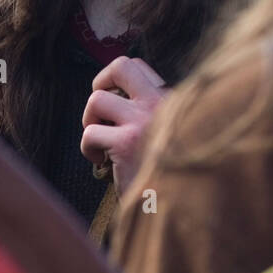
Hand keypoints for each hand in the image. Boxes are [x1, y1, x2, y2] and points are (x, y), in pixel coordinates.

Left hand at [81, 56, 168, 191]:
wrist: (184, 207)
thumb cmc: (174, 175)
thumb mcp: (174, 133)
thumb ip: (155, 113)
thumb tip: (118, 99)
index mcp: (173, 99)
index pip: (139, 66)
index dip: (118, 80)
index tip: (117, 102)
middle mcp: (161, 103)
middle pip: (120, 66)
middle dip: (100, 82)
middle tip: (101, 109)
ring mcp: (143, 120)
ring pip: (97, 100)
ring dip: (90, 120)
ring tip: (99, 139)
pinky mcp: (125, 143)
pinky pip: (90, 133)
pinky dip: (88, 147)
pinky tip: (99, 160)